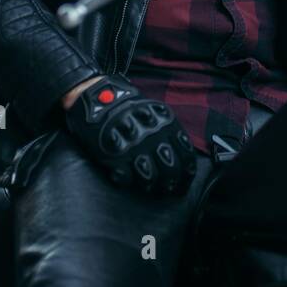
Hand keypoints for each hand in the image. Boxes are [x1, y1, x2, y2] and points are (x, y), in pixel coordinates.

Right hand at [63, 74, 197, 194]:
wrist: (99, 97)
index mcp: (166, 124)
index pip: (186, 155)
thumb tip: (184, 157)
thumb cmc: (129, 106)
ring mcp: (133, 147)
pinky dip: (129, 182)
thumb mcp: (157, 112)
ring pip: (150, 177)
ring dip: (152, 186)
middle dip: (172, 184)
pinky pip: (126, 178)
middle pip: (170, 170)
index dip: (188, 173)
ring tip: (150, 186)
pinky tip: (129, 179)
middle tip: (169, 189)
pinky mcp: (113, 156)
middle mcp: (152, 136)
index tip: (185, 181)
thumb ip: (171, 131)